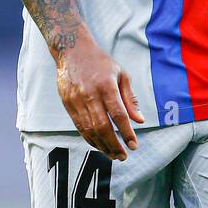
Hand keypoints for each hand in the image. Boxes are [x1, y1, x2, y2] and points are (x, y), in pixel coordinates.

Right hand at [56, 38, 143, 159]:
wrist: (72, 51)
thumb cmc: (101, 63)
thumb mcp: (121, 75)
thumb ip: (130, 99)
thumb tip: (139, 121)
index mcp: (106, 85)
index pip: (118, 114)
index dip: (126, 132)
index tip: (134, 145)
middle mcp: (90, 94)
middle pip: (102, 126)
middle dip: (114, 145)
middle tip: (123, 156)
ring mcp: (76, 100)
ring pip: (89, 130)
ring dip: (102, 145)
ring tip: (113, 155)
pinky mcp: (68, 104)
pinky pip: (79, 127)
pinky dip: (90, 139)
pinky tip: (99, 145)